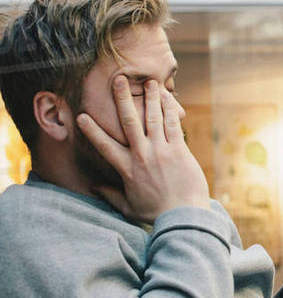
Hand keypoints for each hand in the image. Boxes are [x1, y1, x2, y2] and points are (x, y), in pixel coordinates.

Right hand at [76, 76, 210, 221]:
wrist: (184, 216)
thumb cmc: (157, 214)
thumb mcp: (129, 207)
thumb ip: (111, 195)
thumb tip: (93, 188)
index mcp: (126, 169)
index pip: (105, 146)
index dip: (92, 130)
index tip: (81, 116)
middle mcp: (142, 156)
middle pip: (129, 122)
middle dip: (122, 99)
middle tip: (118, 80)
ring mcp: (162, 152)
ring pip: (153, 119)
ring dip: (150, 98)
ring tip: (149, 81)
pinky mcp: (180, 151)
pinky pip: (172, 125)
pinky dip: (169, 110)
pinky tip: (167, 97)